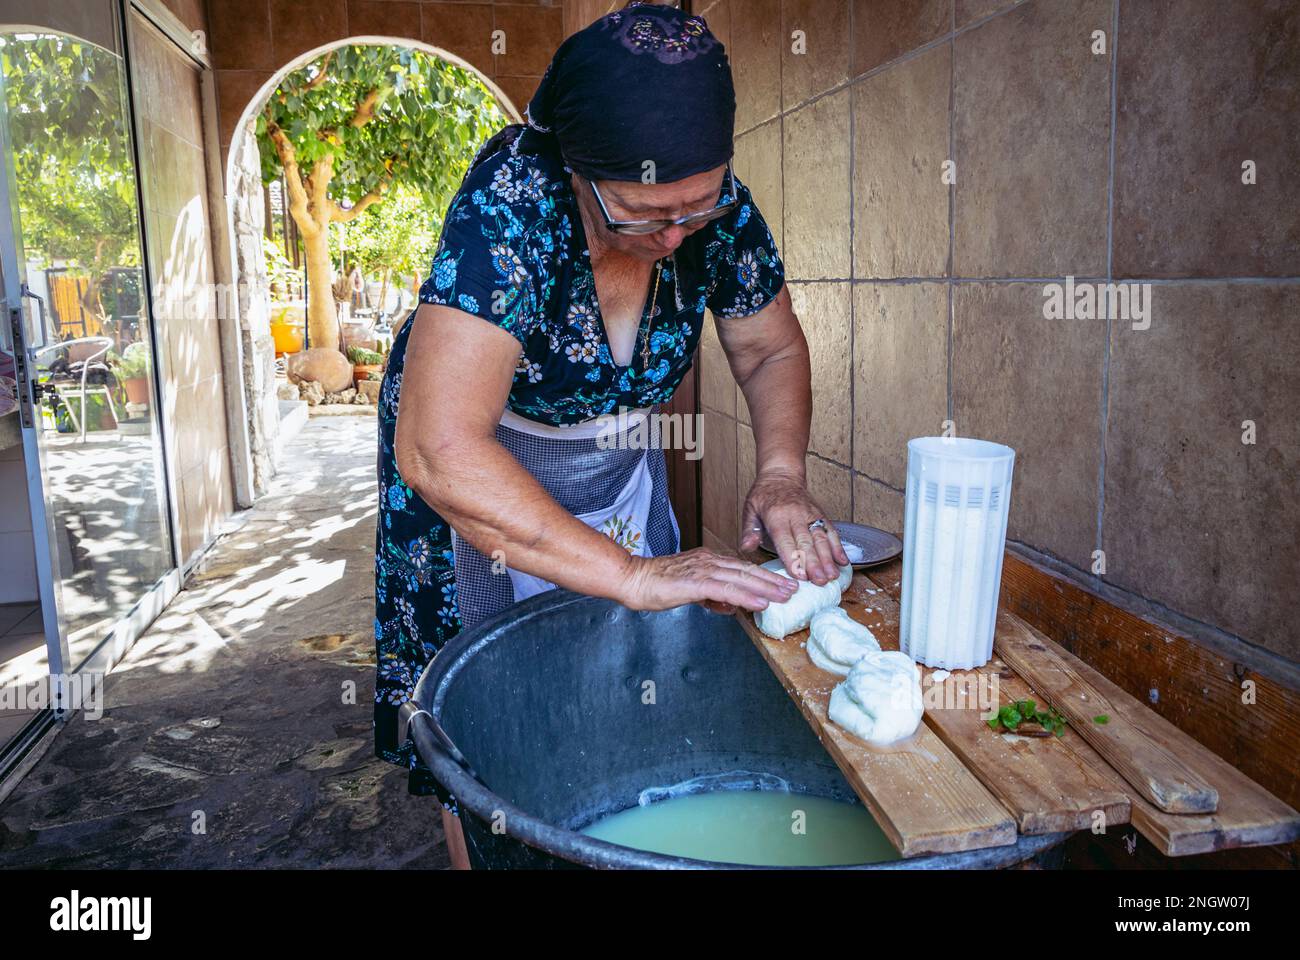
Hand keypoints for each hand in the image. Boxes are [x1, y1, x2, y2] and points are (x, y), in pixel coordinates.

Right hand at [618, 548, 798, 613]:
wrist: (634, 579)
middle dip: (773, 580)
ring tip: (785, 595)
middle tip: (794, 588)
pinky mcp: (696, 582)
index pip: (742, 568)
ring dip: (766, 587)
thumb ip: (712, 597)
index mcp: (708, 561)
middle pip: (747, 571)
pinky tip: (760, 601)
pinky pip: (727, 589)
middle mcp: (709, 561)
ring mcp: (703, 570)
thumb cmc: (657, 585)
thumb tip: (731, 606)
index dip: (764, 576)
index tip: (782, 583)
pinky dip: (746, 595)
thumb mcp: (691, 592)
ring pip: (742, 578)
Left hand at [739, 470, 848, 584]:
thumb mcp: (749, 509)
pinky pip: (831, 531)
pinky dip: (838, 546)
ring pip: (821, 538)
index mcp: (776, 515)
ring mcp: (810, 515)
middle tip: (820, 581)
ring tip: (832, 575)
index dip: (793, 558)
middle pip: (806, 542)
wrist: (782, 474)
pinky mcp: (820, 515)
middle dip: (814, 563)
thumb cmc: (764, 495)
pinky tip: (843, 561)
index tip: (799, 575)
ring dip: (828, 558)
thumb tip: (746, 548)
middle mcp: (796, 515)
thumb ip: (748, 530)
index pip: (785, 540)